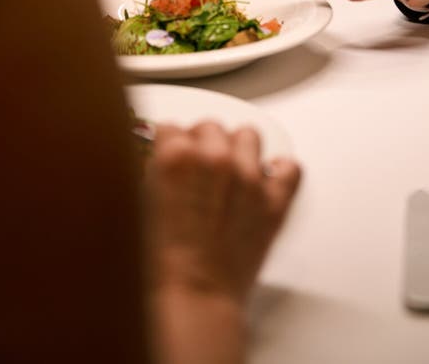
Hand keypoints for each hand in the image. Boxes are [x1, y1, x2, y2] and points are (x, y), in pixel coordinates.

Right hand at [144, 121, 300, 301]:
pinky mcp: (274, 201)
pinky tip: (263, 181)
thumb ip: (151, 174)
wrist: (193, 302)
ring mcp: (250, 178)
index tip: (167, 152)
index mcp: (177, 157)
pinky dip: (277, 172)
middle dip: (200, 142)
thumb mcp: (139, 206)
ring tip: (227, 169)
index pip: (171, 126)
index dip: (166, 142)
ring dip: (236, 149)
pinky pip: (289, 167)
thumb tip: (156, 163)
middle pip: (209, 126)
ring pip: (248, 136)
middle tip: (194, 165)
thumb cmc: (161, 268)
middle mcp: (217, 159)